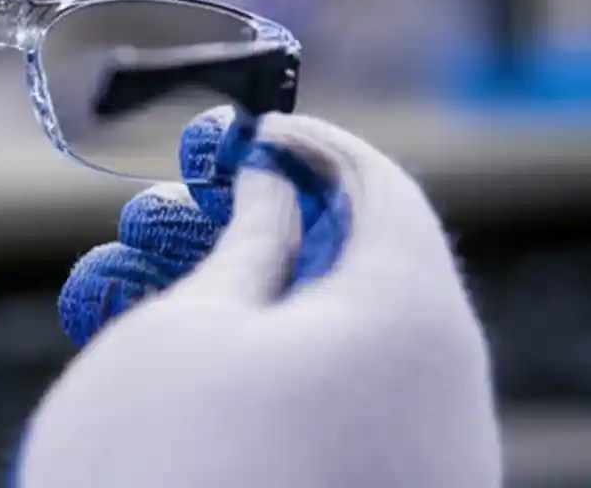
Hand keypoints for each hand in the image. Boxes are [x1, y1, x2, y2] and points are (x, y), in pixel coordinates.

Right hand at [17, 108, 501, 487]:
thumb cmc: (156, 464)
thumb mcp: (186, 325)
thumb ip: (248, 243)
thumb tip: (276, 190)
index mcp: (409, 326)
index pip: (384, 189)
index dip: (312, 148)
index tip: (250, 135)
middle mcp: (445, 402)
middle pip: (367, 272)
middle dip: (266, 231)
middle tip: (180, 217)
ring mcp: (423, 471)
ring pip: (347, 349)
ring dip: (252, 303)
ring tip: (145, 288)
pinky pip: (345, 416)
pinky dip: (272, 375)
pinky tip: (182, 363)